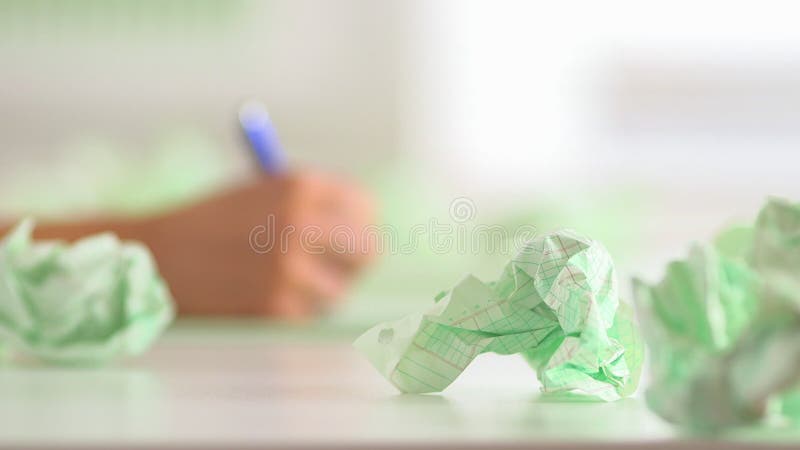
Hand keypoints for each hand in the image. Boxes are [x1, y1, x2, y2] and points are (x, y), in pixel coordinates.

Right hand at [144, 170, 375, 317]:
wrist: (158, 254)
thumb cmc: (215, 220)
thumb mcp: (265, 191)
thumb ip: (317, 204)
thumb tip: (369, 227)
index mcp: (301, 185)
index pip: (366, 208)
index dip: (359, 223)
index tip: (351, 233)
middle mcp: (301, 223)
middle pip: (368, 250)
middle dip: (354, 260)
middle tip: (338, 265)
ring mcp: (290, 269)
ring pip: (340, 290)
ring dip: (322, 290)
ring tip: (285, 279)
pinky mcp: (276, 307)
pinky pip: (309, 314)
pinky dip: (295, 310)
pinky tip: (262, 294)